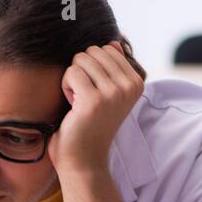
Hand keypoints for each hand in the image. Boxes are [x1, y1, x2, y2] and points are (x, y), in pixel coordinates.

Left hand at [48, 42, 143, 176]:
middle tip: (86, 98)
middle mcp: (129, 87)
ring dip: (73, 79)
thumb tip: (114, 42)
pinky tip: (73, 107)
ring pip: (81, 59)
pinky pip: (71, 72)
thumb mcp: (108, 93)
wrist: (83, 159)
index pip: (106, 48)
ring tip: (80, 102)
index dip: (93, 68)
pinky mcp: (94, 100)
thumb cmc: (91, 125)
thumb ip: (114, 67)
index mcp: (136, 82)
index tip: (95, 92)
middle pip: (93, 51)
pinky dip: (65, 87)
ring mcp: (113, 93)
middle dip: (82, 71)